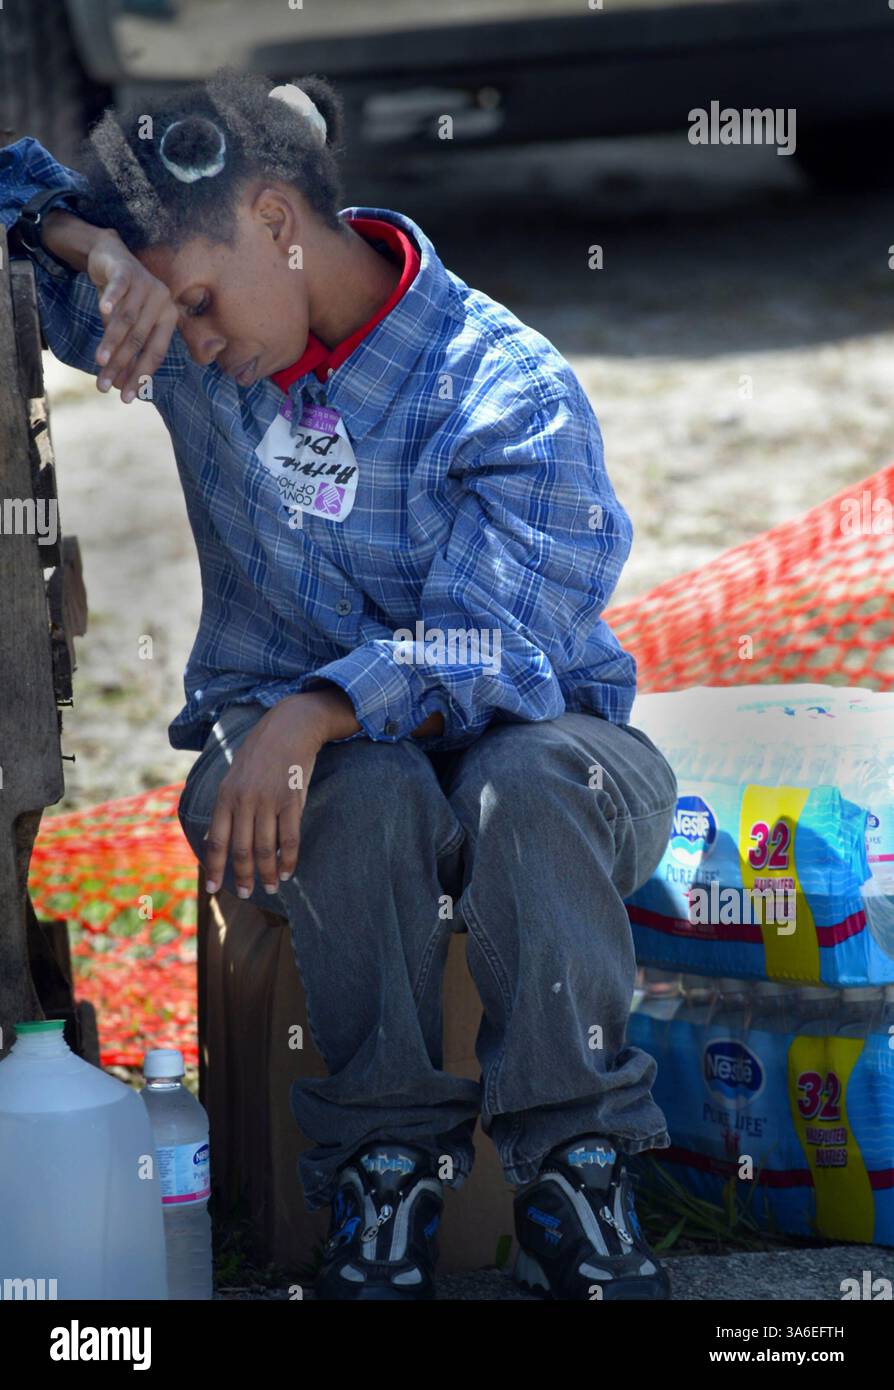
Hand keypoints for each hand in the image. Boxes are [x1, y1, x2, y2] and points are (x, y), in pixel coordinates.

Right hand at [87, 230, 177, 401]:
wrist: (111, 255)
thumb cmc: (123, 298)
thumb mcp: (126, 326)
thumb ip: (126, 351)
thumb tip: (120, 387)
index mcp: (168, 318)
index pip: (156, 353)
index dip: (141, 376)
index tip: (126, 398)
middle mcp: (162, 302)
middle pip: (139, 340)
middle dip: (121, 365)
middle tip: (104, 385)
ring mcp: (146, 285)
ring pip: (127, 319)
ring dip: (112, 342)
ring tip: (99, 362)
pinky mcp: (128, 270)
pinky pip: (120, 287)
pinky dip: (112, 299)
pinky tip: (103, 311)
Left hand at [203, 695, 331, 898]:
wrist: (289, 728)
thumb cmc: (260, 753)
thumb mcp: (233, 776)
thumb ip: (225, 807)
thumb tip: (214, 840)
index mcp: (226, 796)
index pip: (217, 840)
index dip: (215, 867)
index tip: (214, 888)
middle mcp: (244, 801)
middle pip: (241, 849)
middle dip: (242, 876)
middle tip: (244, 893)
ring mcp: (269, 801)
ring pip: (265, 848)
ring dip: (267, 873)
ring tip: (271, 888)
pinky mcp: (292, 801)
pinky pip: (289, 838)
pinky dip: (289, 859)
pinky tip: (288, 871)